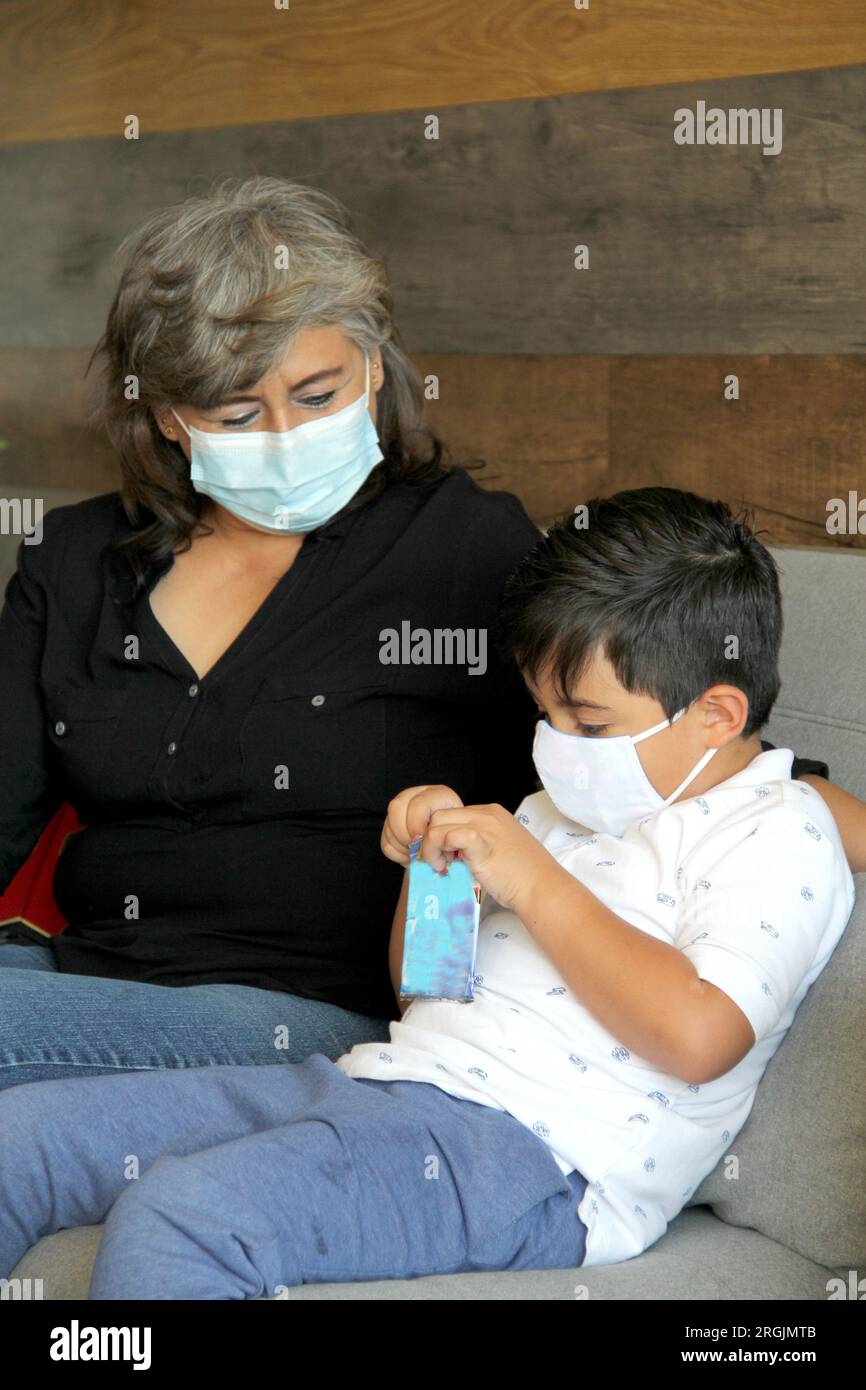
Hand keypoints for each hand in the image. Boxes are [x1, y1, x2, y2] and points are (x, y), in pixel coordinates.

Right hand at [381, 784, 463, 865]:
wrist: (452, 844)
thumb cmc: (460, 840)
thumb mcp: (459, 836)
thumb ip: (447, 839)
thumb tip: (434, 851)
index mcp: (439, 795)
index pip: (419, 804)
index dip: (417, 824)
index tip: (423, 841)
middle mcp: (419, 794)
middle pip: (397, 806)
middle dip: (404, 833)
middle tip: (415, 849)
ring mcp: (403, 807)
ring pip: (388, 821)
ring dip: (400, 844)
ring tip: (415, 854)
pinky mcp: (392, 821)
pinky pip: (385, 837)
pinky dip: (395, 851)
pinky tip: (409, 855)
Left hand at [419, 802, 556, 912]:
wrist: (541, 888)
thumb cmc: (523, 877)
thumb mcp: (497, 850)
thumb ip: (476, 843)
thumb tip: (450, 852)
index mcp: (491, 813)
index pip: (452, 814)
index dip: (442, 835)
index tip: (446, 857)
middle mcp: (487, 813)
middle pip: (440, 815)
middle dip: (432, 838)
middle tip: (441, 862)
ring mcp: (484, 825)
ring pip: (437, 823)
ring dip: (430, 846)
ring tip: (442, 866)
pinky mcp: (480, 840)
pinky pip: (446, 835)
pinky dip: (437, 851)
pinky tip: (445, 867)